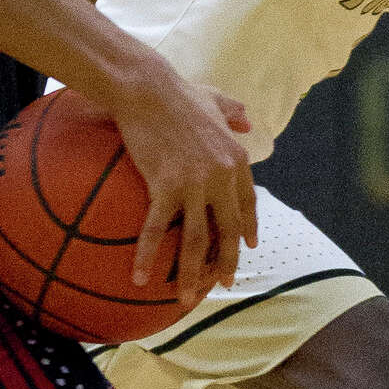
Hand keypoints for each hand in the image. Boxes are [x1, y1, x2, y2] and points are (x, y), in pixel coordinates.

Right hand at [101, 73, 258, 307]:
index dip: (247, 228)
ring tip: (185, 299)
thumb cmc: (179, 92)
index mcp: (236, 159)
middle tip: (221, 285)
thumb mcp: (215, 98)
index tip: (247, 247)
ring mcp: (194, 184)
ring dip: (191, 274)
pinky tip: (140, 277)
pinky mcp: (165, 186)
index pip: (247, 204)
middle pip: (225, 231)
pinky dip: (147, 256)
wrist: (148, 89)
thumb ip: (234, 113)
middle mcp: (221, 177)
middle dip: (224, 263)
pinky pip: (155, 229)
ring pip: (195, 241)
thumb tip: (248, 122)